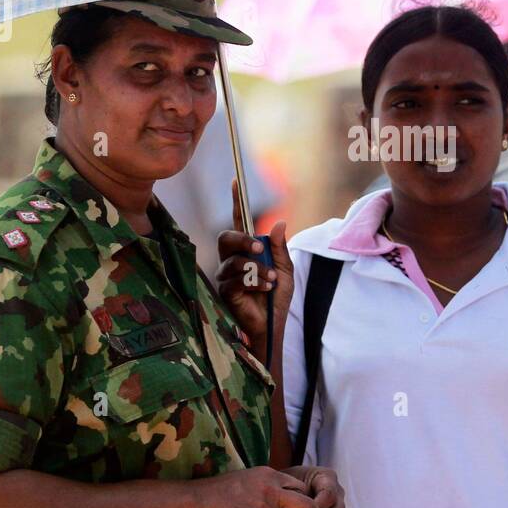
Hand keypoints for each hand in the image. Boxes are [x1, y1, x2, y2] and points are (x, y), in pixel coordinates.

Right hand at [216, 178, 293, 344]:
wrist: (273, 324)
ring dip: (256, 270)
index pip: (238, 222)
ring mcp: (225, 275)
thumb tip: (279, 222)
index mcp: (247, 250)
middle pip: (225, 237)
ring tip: (270, 280)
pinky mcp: (223, 292)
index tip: (236, 182)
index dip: (236, 202)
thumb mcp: (284, 269)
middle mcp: (232, 260)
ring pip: (233, 261)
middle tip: (259, 249)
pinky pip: (234, 280)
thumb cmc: (276, 297)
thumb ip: (280, 248)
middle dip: (243, 240)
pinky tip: (264, 289)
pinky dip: (254, 283)